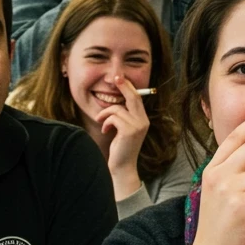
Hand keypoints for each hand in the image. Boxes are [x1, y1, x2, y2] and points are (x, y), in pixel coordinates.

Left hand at [96, 77, 150, 196]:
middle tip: (116, 77)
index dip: (129, 87)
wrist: (122, 168)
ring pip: (118, 109)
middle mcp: (143, 121)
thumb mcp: (124, 130)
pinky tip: (104, 130)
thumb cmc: (120, 149)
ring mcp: (137, 126)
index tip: (121, 78)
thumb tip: (116, 102)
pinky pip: (113, 118)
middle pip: (134, 97)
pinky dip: (105, 122)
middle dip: (124, 86)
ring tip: (101, 122)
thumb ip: (124, 117)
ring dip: (105, 114)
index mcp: (143, 120)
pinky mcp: (129, 131)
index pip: (138, 98)